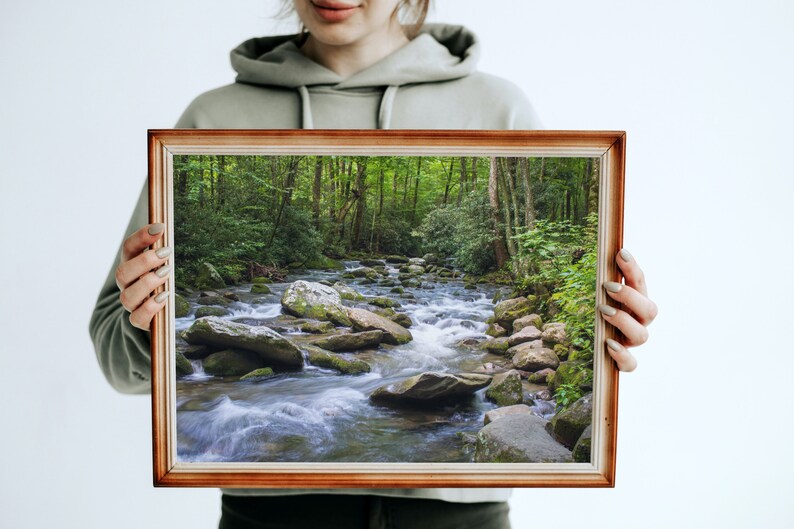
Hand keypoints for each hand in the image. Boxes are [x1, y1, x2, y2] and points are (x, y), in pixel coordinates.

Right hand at [115, 223, 171, 329]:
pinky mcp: (139, 320)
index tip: (160, 228)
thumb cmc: (160, 282)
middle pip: (123, 272)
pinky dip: (150, 308)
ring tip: (166, 273)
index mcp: (131, 266)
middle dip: (144, 261)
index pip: (128, 248)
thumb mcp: (161, 265)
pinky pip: (137, 318)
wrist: (152, 314)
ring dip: (147, 283)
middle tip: (166, 253)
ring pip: (127, 296)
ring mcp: (131, 303)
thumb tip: (168, 230)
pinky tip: (165, 296)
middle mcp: (126, 285)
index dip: (141, 237)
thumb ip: (162, 251)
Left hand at [598, 249, 656, 371]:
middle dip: (630, 296)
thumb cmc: (595, 316)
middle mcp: (638, 323)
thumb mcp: (598, 296)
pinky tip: (608, 344)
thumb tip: (603, 253)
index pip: (641, 284)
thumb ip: (604, 278)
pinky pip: (630, 364)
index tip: (620, 253)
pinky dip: (622, 355)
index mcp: (635, 304)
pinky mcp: (623, 362)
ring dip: (623, 320)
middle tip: (607, 285)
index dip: (633, 269)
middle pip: (650, 311)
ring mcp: (631, 343)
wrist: (591, 349)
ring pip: (642, 336)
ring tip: (603, 310)